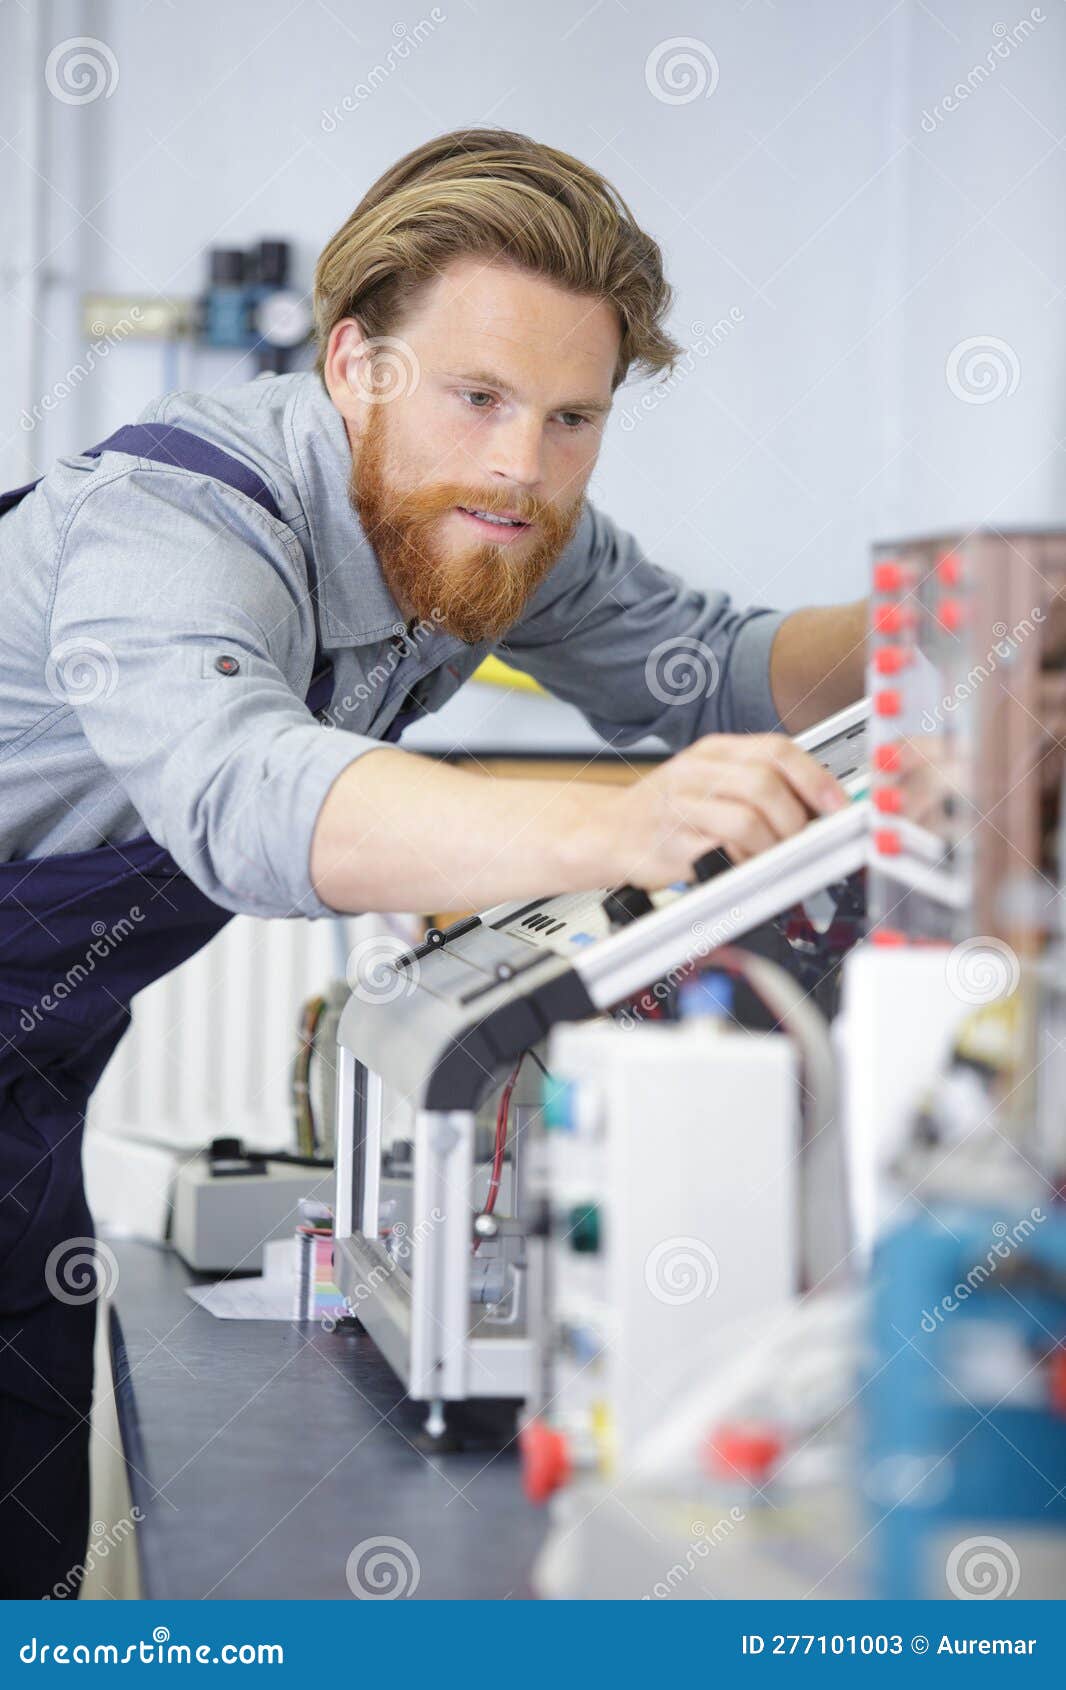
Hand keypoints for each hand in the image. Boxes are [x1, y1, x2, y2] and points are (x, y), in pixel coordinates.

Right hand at [605, 733, 848, 889]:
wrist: (606, 831)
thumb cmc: (665, 813)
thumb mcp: (709, 783)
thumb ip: (759, 786)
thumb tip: (819, 809)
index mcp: (715, 751)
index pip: (777, 750)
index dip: (815, 779)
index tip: (838, 807)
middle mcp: (698, 770)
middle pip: (766, 782)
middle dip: (796, 818)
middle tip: (803, 843)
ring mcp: (681, 802)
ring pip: (749, 814)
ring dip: (772, 844)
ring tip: (772, 859)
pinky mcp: (671, 838)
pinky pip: (722, 847)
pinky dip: (743, 860)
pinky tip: (742, 867)